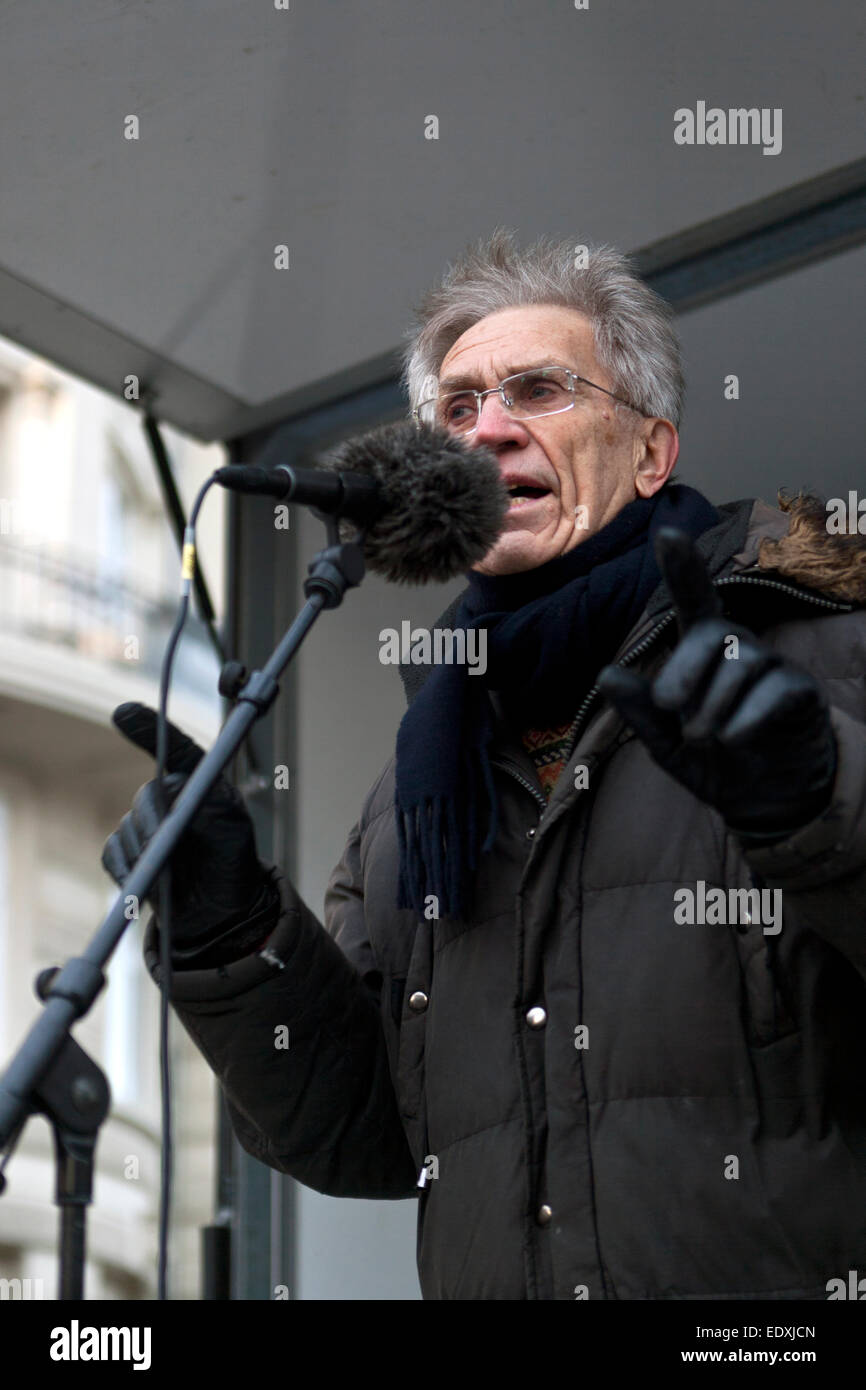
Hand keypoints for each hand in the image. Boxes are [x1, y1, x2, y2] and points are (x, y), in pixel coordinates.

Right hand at [102, 702, 271, 947]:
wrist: (220, 911)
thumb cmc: (233, 861)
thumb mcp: (232, 826)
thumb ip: (205, 803)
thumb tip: (168, 794)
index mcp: (195, 782)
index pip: (173, 748)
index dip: (148, 728)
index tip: (123, 712)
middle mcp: (166, 797)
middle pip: (146, 798)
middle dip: (154, 824)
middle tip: (165, 848)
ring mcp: (142, 824)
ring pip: (129, 830)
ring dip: (147, 855)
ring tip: (175, 876)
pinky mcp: (125, 852)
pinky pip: (114, 854)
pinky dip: (129, 870)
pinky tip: (151, 883)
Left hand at [597, 529, 836, 837]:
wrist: (764, 802)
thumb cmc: (713, 761)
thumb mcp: (666, 744)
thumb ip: (641, 711)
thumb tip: (606, 673)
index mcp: (702, 654)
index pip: (694, 601)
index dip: (683, 567)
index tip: (667, 533)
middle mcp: (739, 650)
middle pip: (714, 631)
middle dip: (685, 668)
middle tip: (670, 708)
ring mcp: (773, 669)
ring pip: (743, 662)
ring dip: (714, 704)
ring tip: (703, 737)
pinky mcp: (801, 693)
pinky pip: (776, 689)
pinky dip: (747, 717)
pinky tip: (732, 740)